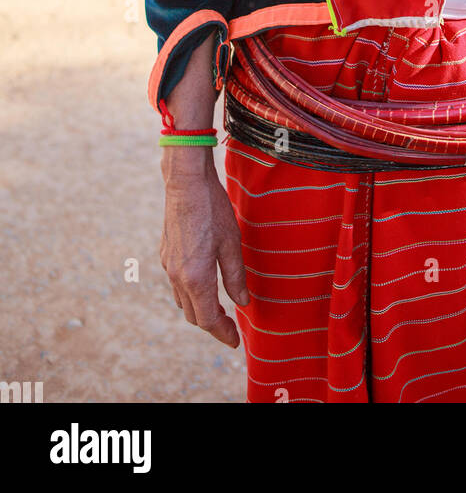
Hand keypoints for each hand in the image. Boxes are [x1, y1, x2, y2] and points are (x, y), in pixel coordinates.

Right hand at [160, 155, 248, 346]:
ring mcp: (167, 266)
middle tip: (231, 328)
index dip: (223, 333)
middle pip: (193, 315)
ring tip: (219, 309)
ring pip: (183, 301)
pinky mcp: (165, 254)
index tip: (235, 341)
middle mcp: (177, 277)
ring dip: (200, 310)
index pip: (208, 319)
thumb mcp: (232, 243)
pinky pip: (176, 285)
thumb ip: (236, 276)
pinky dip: (190, 293)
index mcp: (196, 278)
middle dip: (212, 325)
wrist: (185, 183)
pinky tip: (203, 284)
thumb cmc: (212, 210)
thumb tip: (242, 302)